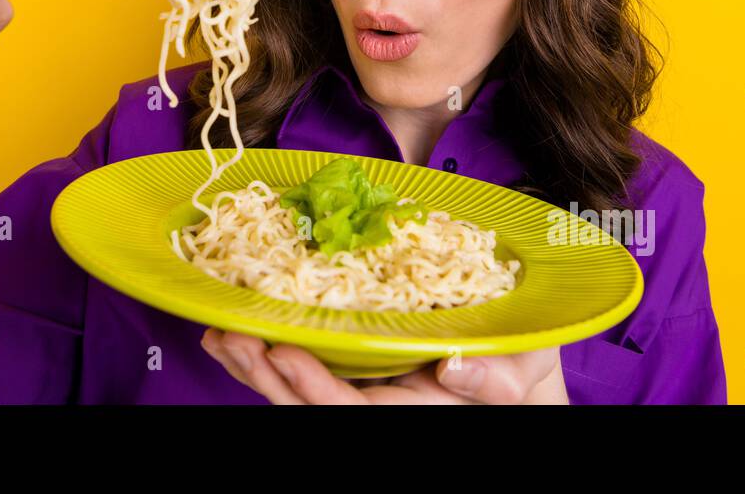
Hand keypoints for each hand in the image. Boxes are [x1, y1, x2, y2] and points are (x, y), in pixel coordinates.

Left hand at [201, 328, 567, 403]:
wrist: (522, 369)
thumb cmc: (524, 367)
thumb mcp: (525, 369)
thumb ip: (500, 376)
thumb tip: (456, 368)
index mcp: (412, 408)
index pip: (351, 410)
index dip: (313, 388)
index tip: (282, 352)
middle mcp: (377, 403)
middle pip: (307, 405)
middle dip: (265, 376)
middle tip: (229, 337)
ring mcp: (361, 387)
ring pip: (296, 390)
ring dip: (254, 365)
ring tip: (219, 335)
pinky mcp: (353, 368)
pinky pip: (303, 368)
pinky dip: (266, 353)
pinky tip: (236, 333)